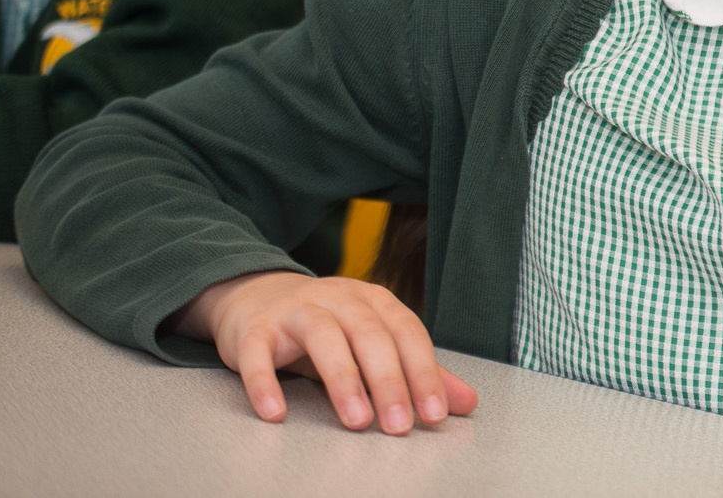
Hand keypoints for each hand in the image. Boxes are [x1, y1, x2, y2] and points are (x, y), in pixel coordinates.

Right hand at [173, 271, 477, 432]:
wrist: (258, 297)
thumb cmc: (327, 327)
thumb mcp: (373, 343)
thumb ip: (418, 373)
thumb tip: (467, 404)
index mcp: (375, 301)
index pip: (408, 333)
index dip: (424, 373)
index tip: (434, 414)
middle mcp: (340, 298)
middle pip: (370, 334)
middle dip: (389, 381)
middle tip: (399, 425)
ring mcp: (296, 310)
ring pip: (323, 337)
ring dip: (342, 380)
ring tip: (356, 421)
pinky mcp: (255, 329)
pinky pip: (258, 353)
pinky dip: (265, 382)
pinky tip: (275, 413)